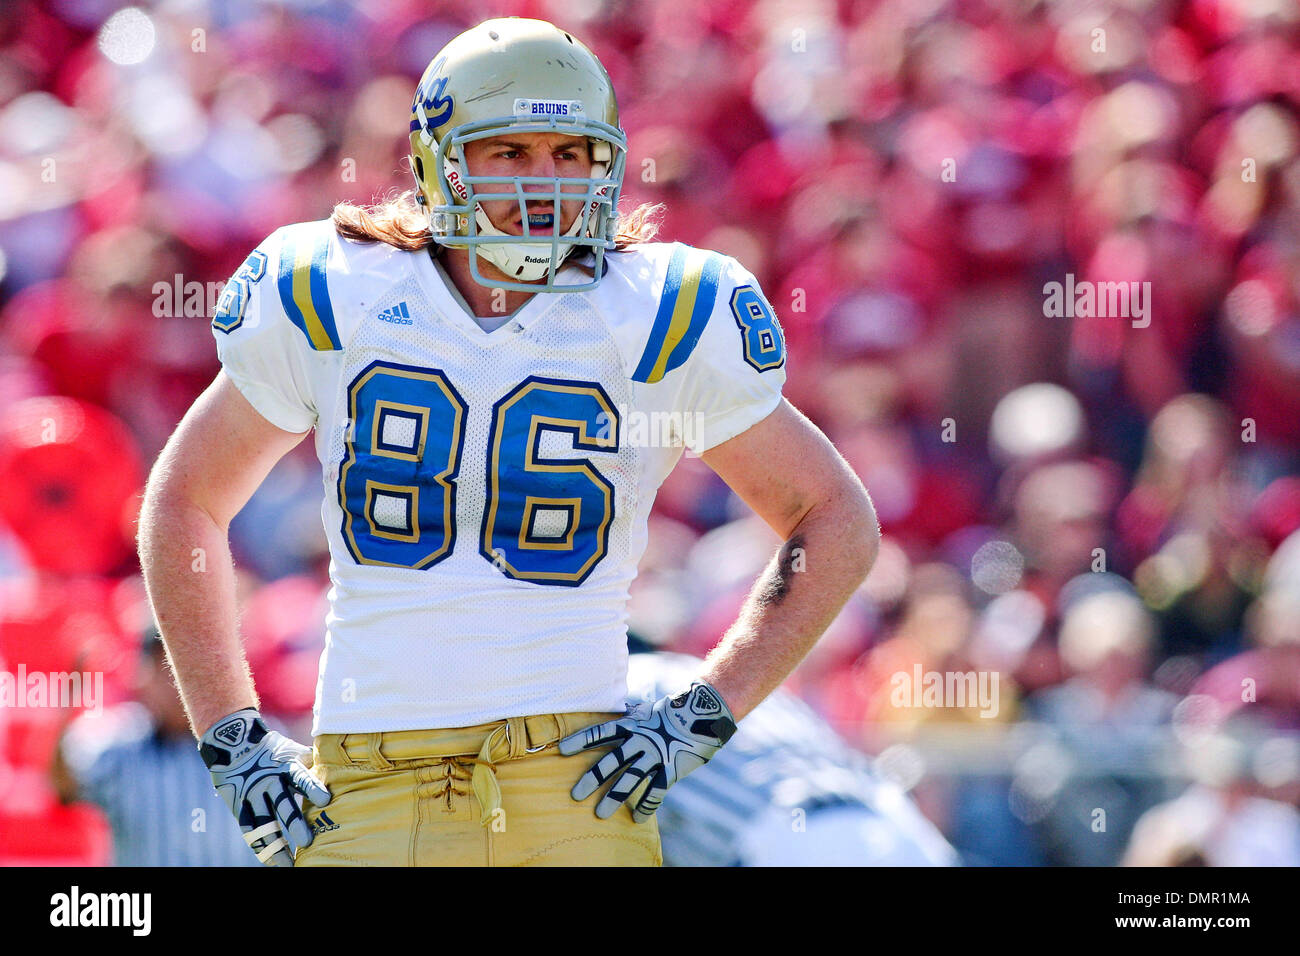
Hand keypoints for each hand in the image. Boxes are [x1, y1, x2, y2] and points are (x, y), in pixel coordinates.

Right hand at [199, 708, 329, 865]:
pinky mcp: (239, 806)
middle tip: (307, 841)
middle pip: (282, 805)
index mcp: (287, 766)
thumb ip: (314, 760)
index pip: (302, 778)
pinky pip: (249, 830)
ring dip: (276, 844)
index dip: (313, 788)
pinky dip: (259, 846)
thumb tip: (343, 759)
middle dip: (295, 824)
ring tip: (288, 863)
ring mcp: (252, 795)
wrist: (233, 744)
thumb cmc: (273, 749)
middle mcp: (269, 782)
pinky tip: (271, 861)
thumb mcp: (294, 750)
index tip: (326, 801)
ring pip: (264, 824)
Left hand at [559, 681, 735, 822]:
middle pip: (610, 762)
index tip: (562, 750)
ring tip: (600, 814)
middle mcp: (640, 740)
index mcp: (632, 724)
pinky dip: (646, 805)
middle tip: (575, 795)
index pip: (600, 732)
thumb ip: (631, 713)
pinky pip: (656, 791)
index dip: (580, 741)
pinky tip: (637, 818)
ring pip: (630, 780)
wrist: (705, 713)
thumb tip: (620, 706)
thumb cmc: (673, 710)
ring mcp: (656, 755)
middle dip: (592, 779)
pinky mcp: (671, 769)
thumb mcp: (647, 709)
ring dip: (613, 798)